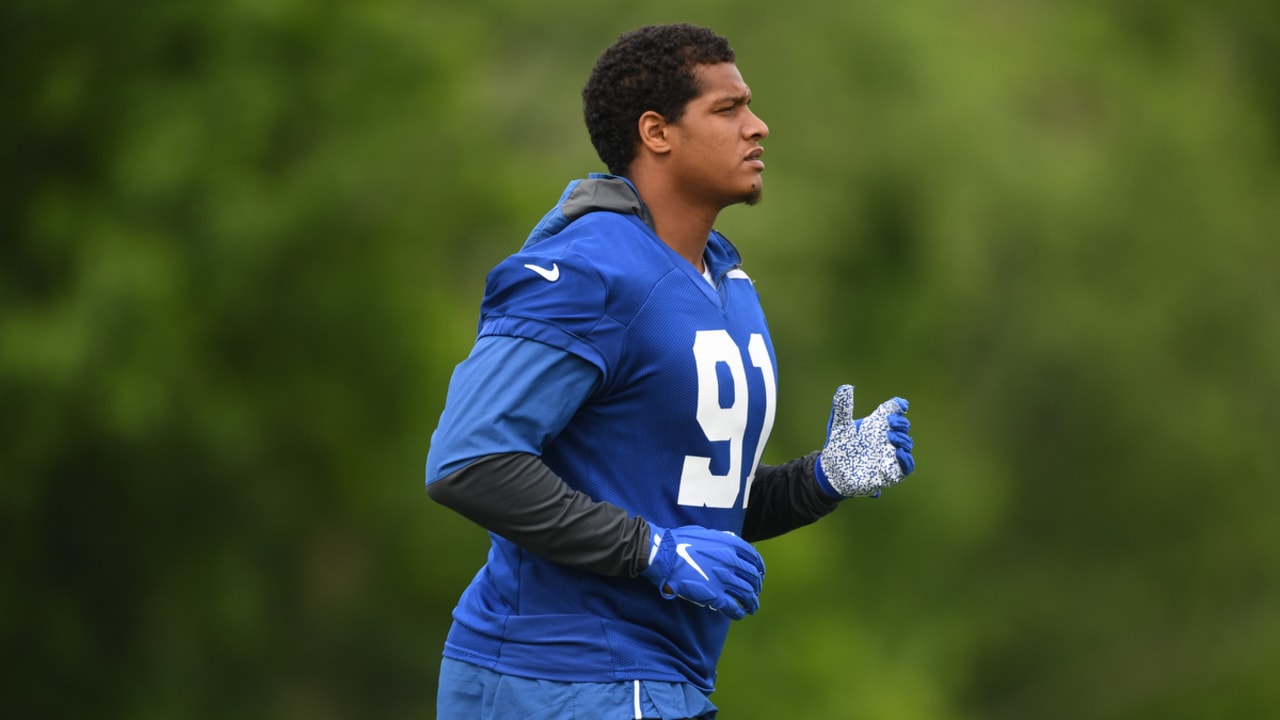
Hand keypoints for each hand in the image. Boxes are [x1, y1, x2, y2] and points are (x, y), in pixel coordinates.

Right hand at [639, 524, 764, 619]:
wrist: (663, 554)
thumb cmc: (679, 541)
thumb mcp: (706, 533)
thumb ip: (721, 539)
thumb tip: (730, 544)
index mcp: (730, 545)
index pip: (754, 559)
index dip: (760, 570)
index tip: (759, 576)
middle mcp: (731, 562)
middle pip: (753, 578)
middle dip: (757, 588)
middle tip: (755, 593)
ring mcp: (723, 579)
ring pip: (747, 595)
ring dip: (752, 603)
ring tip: (752, 608)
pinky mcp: (713, 596)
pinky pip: (732, 607)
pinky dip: (738, 613)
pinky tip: (738, 615)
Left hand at [815, 385, 914, 497]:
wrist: (831, 471)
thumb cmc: (837, 446)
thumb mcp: (838, 425)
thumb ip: (842, 407)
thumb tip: (845, 386)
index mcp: (876, 424)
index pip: (893, 411)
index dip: (899, 405)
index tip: (901, 404)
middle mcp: (886, 438)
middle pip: (903, 426)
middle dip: (901, 422)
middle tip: (890, 422)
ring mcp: (889, 454)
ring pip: (906, 444)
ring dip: (902, 439)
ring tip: (889, 436)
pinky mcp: (890, 472)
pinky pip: (906, 467)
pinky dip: (906, 460)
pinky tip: (898, 452)